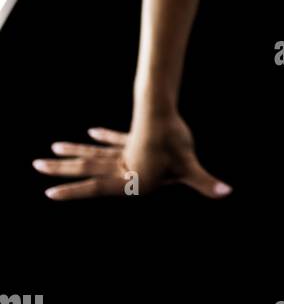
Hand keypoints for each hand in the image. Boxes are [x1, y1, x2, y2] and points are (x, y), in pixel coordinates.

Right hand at [32, 115, 232, 199]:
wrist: (166, 111)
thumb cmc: (176, 143)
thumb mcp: (188, 166)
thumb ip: (205, 182)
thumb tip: (227, 192)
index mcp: (129, 177)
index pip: (95, 187)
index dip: (72, 191)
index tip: (48, 192)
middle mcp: (121, 163)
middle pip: (85, 167)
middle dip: (61, 169)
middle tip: (35, 164)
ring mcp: (125, 147)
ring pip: (92, 152)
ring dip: (73, 151)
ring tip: (51, 148)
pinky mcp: (133, 135)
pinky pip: (113, 139)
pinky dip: (103, 136)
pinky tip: (90, 131)